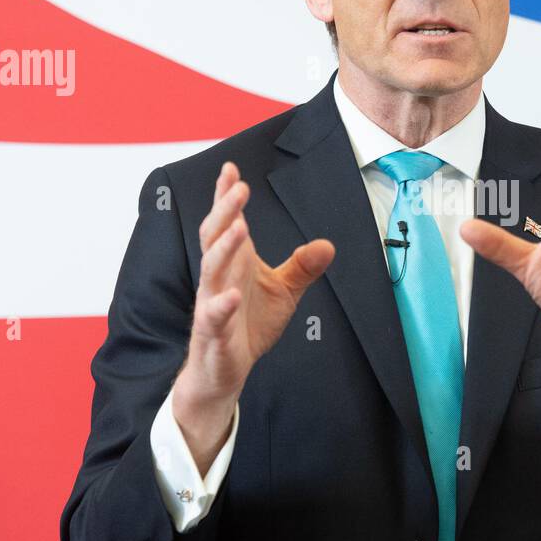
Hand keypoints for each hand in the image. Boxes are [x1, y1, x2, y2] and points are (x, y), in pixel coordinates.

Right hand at [173, 161, 333, 470]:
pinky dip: (223, 305)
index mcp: (233, 263)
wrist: (225, 371)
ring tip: (239, 227)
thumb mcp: (283, 292)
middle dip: (225, 211)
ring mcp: (212, 304)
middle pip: (215, 238)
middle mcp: (219, 278)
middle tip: (237, 187)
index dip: (225, 197)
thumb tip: (328, 244)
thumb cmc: (248, 325)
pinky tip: (234, 294)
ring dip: (224, 248)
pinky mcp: (212, 333)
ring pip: (212, 271)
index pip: (226, 224)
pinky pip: (213, 316)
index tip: (230, 169)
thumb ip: (302, 268)